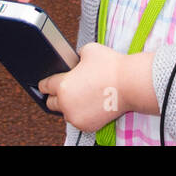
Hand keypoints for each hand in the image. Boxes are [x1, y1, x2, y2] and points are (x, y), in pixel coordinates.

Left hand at [39, 44, 156, 131]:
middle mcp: (66, 104)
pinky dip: (83, 113)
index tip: (45, 83)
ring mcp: (76, 117)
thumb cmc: (112, 66)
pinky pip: (79, 119)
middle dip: (57, 95)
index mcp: (63, 86)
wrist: (131, 83)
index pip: (44, 86)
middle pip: (51, 102)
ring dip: (70, 105)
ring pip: (66, 112)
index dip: (45, 82)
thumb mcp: (88, 49)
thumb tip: (74, 60)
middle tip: (68, 87)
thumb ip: (75, 56)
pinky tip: (92, 102)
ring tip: (84, 94)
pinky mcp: (88, 126)